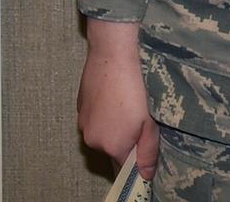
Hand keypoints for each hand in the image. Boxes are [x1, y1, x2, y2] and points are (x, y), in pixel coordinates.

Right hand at [77, 19, 158, 178]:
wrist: (113, 53)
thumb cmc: (135, 86)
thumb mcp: (150, 121)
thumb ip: (147, 152)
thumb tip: (145, 176)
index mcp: (112, 147)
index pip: (125, 167)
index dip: (137, 158)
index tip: (144, 144)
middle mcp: (93, 140)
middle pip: (113, 149)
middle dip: (126, 139)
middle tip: (140, 116)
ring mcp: (83, 122)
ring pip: (102, 132)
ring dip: (113, 125)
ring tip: (127, 102)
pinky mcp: (79, 106)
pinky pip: (94, 117)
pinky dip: (103, 112)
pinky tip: (114, 94)